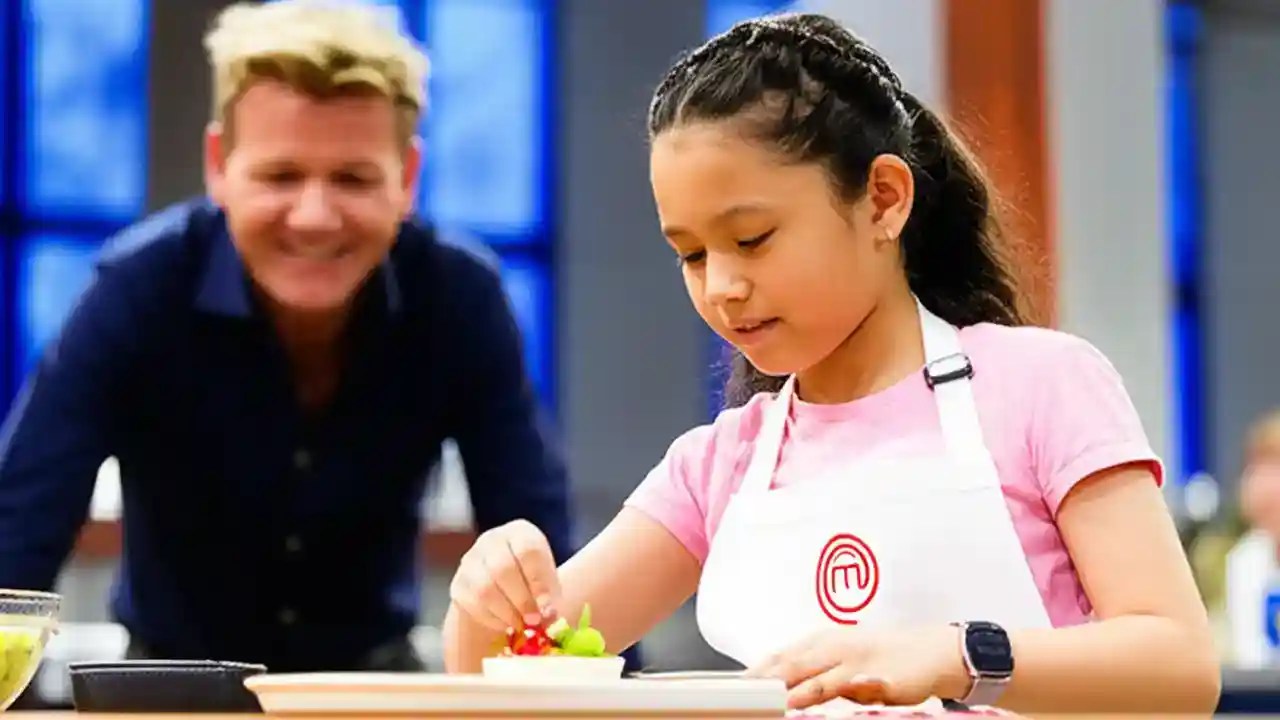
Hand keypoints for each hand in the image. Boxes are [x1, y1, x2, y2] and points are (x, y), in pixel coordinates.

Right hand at [449, 519, 561, 632]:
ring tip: (521, 624)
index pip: (528, 550)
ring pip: (485, 589)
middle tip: (534, 621)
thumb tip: (548, 616)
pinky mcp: (459, 583)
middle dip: (521, 600)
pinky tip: (505, 623)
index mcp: (520, 532)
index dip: (538, 581)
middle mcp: (492, 540)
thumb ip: (550, 600)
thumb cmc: (533, 584)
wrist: (505, 591)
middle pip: (503, 569)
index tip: (547, 607)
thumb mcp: (548, 586)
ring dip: (506, 613)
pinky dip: (492, 619)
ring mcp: (471, 560)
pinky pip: (472, 604)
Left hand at [745, 625, 966, 709]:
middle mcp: (835, 649)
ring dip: (796, 692)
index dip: (754, 674)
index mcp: (820, 642)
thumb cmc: (881, 656)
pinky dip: (849, 690)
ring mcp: (858, 663)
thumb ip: (810, 672)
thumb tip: (775, 685)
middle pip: (791, 668)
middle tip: (739, 699)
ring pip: (820, 680)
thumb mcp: (839, 658)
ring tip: (776, 703)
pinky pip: (864, 685)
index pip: (778, 658)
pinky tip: (843, 692)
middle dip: (764, 684)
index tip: (728, 690)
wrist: (932, 652)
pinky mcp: (884, 680)